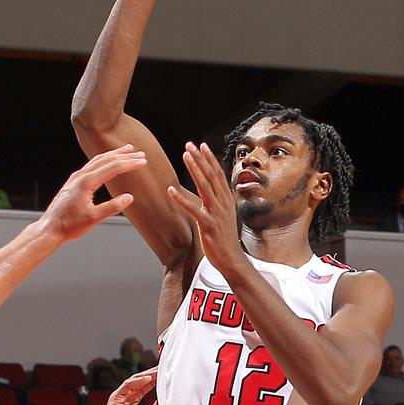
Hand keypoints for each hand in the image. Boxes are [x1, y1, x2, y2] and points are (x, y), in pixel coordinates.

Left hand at [36, 146, 145, 243]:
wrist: (50, 229)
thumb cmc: (69, 226)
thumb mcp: (94, 218)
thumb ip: (112, 207)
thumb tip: (129, 197)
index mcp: (86, 182)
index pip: (112, 167)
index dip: (129, 164)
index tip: (142, 162)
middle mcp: (80, 176)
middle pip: (106, 160)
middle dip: (125, 156)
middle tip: (140, 154)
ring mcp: (76, 178)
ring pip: (98, 160)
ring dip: (114, 154)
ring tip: (127, 150)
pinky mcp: (74, 182)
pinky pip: (91, 165)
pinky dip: (104, 160)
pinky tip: (108, 162)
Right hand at [96, 369, 159, 404]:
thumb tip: (165, 399)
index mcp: (134, 400)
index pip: (146, 386)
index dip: (156, 379)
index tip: (166, 373)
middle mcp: (127, 396)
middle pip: (141, 380)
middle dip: (152, 373)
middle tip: (164, 366)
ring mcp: (121, 395)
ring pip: (135, 380)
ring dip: (147, 375)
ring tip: (158, 370)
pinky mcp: (116, 397)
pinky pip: (128, 386)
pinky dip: (138, 381)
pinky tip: (147, 378)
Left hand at [166, 141, 248, 276]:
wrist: (232, 259)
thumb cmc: (225, 239)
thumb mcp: (224, 215)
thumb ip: (218, 201)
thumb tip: (211, 190)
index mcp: (227, 200)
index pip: (218, 174)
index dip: (210, 159)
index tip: (201, 145)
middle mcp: (223, 203)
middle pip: (210, 176)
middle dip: (200, 159)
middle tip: (189, 144)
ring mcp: (216, 214)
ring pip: (204, 187)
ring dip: (194, 170)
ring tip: (185, 156)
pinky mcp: (208, 225)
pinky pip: (192, 210)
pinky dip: (181, 199)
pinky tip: (171, 190)